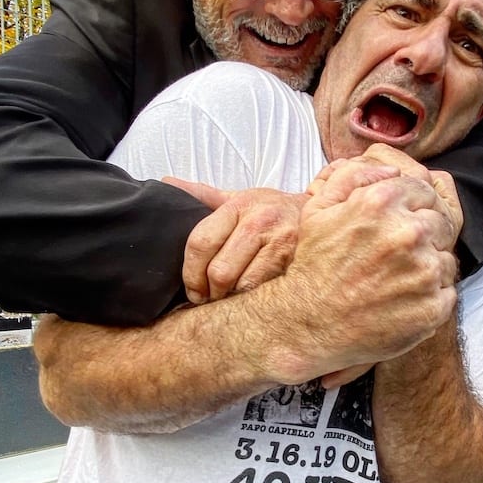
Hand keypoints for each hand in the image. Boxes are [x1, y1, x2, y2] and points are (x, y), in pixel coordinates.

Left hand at [164, 179, 307, 303]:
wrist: (316, 213)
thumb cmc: (269, 209)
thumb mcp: (236, 198)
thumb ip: (202, 195)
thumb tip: (165, 184)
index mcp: (238, 205)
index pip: (200, 242)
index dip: (190, 273)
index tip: (191, 288)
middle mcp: (260, 222)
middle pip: (219, 271)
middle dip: (208, 291)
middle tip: (207, 298)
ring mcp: (280, 243)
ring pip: (242, 285)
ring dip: (230, 298)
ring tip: (227, 298)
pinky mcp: (296, 262)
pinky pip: (264, 291)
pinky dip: (251, 299)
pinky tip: (247, 297)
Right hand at [278, 161, 459, 380]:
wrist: (307, 324)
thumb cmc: (313, 266)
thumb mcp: (318, 209)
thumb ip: (353, 176)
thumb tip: (391, 169)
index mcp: (382, 202)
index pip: (424, 191)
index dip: (413, 207)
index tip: (399, 225)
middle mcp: (408, 233)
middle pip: (440, 223)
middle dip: (423, 235)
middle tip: (397, 256)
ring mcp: (424, 272)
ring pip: (445, 259)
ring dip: (427, 267)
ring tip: (396, 281)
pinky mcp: (432, 306)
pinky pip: (446, 293)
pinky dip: (429, 298)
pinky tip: (400, 301)